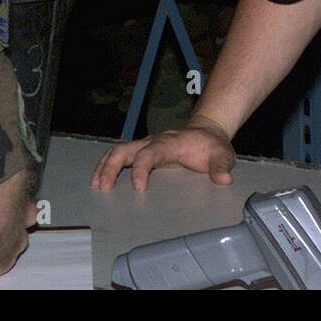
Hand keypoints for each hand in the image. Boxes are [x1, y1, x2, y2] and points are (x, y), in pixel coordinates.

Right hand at [90, 114, 234, 191]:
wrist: (207, 132)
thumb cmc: (212, 146)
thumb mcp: (222, 154)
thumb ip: (222, 166)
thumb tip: (224, 179)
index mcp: (170, 143)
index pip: (150, 153)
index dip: (141, 169)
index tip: (139, 188)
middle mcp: (154, 142)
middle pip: (126, 148)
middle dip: (112, 166)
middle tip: (104, 187)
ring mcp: (146, 145)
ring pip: (118, 150)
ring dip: (105, 166)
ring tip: (96, 184)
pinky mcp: (142, 151)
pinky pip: (120, 155)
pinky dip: (107, 165)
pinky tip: (100, 179)